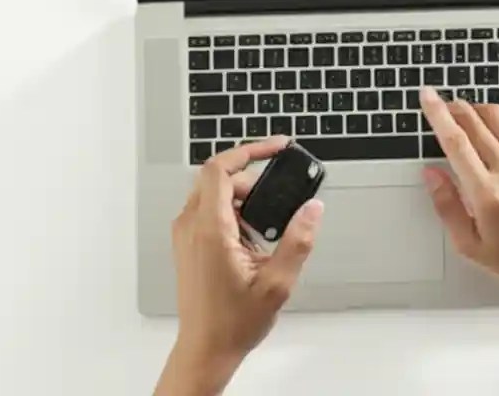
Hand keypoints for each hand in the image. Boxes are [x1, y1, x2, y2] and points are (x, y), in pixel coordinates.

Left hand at [155, 136, 323, 395]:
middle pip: (218, 177)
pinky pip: (208, 211)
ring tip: (266, 230)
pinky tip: (252, 242)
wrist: (205, 349)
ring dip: (242, 199)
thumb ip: (298, 240)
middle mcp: (191, 227)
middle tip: (279, 196)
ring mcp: (185, 235)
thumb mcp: (277, 282)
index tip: (277, 147)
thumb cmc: (233, 322)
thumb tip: (313, 209)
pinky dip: (232, 213)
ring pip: (213, 193)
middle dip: (251, 179)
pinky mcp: (187, 244)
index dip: (250, 150)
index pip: (220, 169)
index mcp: (210, 229)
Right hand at [418, 88, 498, 381]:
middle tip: (445, 104)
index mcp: (489, 195)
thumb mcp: (469, 245)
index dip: (437, 113)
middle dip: (456, 107)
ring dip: (480, 112)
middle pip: (477, 121)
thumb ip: (446, 205)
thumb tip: (431, 172)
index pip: (455, 141)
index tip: (428, 96)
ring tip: (469, 117)